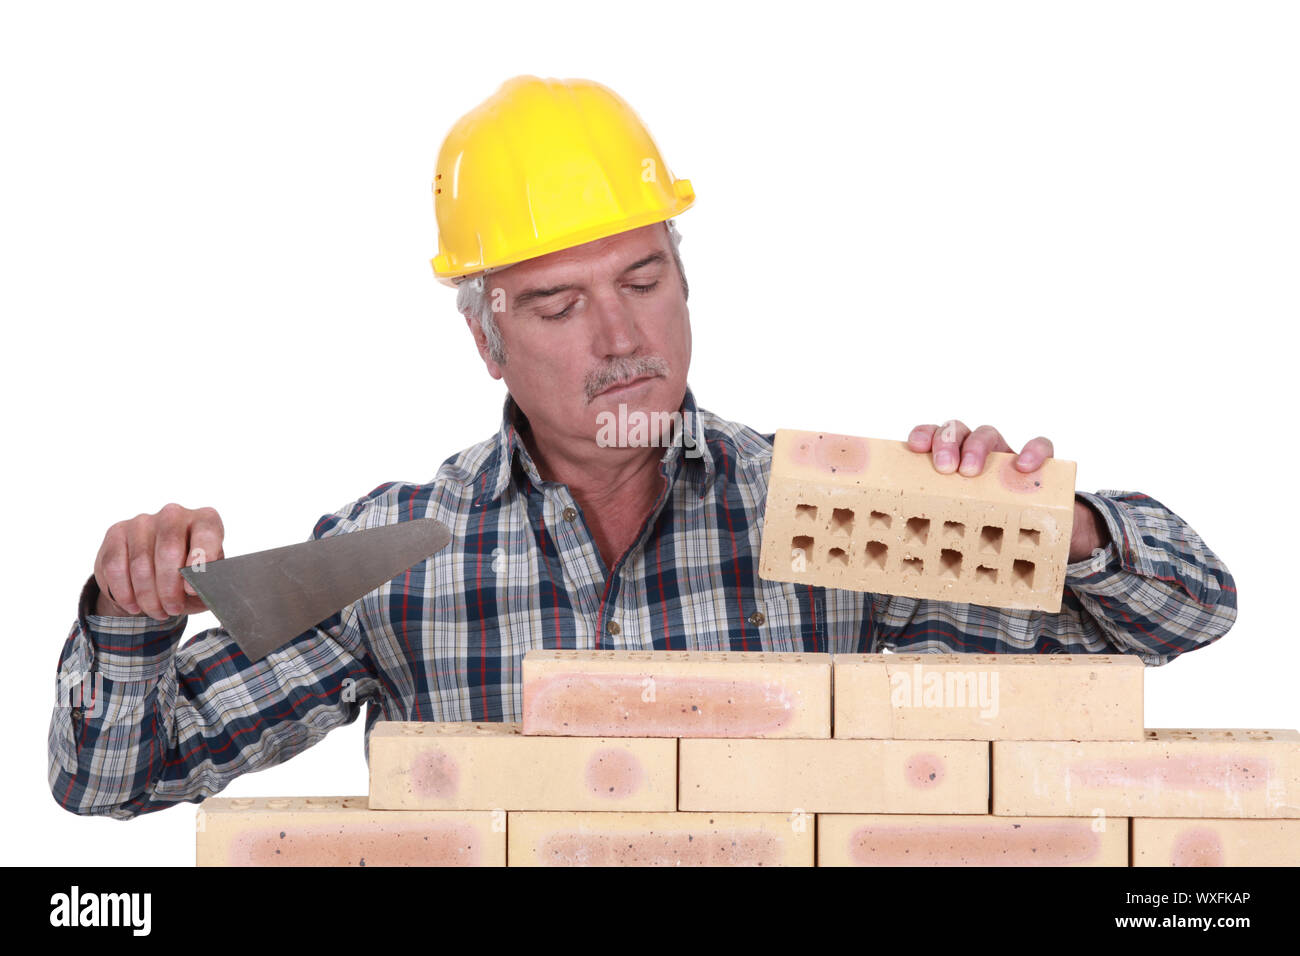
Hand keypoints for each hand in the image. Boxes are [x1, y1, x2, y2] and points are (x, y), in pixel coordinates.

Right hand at [93, 504, 224, 619]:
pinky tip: (134, 606)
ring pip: (141, 563)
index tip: (191, 589)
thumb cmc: (189, 578)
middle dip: (169, 588)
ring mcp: (143, 522)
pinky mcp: (117, 533)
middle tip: (173, 609)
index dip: (200, 562)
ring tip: (158, 612)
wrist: (157, 576)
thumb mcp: (207, 583)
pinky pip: (116, 567)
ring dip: (148, 596)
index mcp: (205, 520)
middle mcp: (174, 515)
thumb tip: (207, 591)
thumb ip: (211, 585)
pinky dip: (125, 593)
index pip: (207, 534)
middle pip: (169, 551)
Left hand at [906, 420, 1107, 561]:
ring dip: (976, 447)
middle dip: (946, 443)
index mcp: (948, 463)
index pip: (931, 436)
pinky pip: (1041, 445)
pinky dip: (1033, 451)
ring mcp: (1005, 454)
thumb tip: (903, 565)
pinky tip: (1023, 467)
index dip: (923, 434)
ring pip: (988, 433)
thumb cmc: (988, 527)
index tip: (915, 447)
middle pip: (956, 430)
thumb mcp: (960, 526)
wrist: (1041, 533)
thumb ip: (937, 531)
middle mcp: (973, 452)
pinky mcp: (1039, 462)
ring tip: (971, 472)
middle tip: (944, 469)